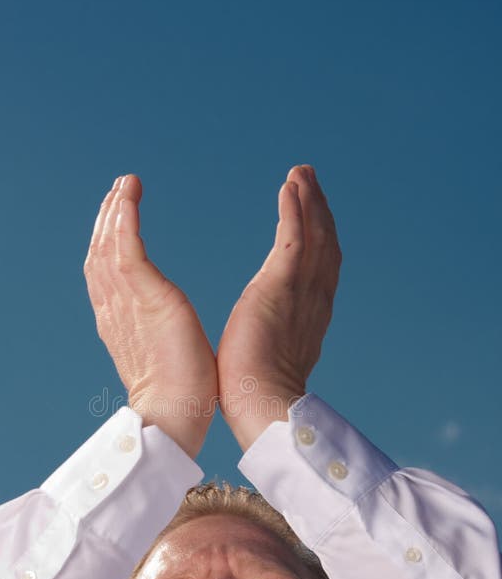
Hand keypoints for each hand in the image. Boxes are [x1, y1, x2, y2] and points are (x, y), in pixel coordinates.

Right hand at [84, 175, 217, 458]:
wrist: (174, 415)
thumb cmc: (178, 396)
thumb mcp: (162, 355)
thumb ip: (157, 335)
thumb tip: (167, 327)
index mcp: (117, 322)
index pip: (105, 272)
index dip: (108, 241)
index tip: (118, 215)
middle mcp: (113, 309)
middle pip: (100, 253)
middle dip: (108, 219)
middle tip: (119, 190)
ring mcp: (125, 302)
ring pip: (109, 245)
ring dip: (115, 211)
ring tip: (125, 184)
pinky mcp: (146, 297)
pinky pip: (126, 249)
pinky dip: (125, 220)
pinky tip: (130, 197)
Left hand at [217, 165, 341, 450]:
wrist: (259, 406)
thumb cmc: (254, 392)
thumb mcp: (267, 356)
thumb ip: (270, 339)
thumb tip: (259, 341)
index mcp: (308, 317)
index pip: (319, 266)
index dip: (318, 235)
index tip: (309, 209)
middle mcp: (312, 300)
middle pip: (323, 244)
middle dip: (318, 209)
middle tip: (307, 177)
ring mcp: (299, 293)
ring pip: (313, 237)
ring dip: (308, 201)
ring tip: (300, 173)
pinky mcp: (279, 289)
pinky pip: (293, 241)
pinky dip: (294, 212)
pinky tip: (290, 188)